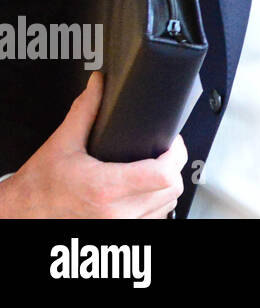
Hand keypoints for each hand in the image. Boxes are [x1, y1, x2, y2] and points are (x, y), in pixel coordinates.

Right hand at [0, 71, 186, 217]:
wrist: (20, 215)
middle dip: (173, 166)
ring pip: (166, 206)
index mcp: (105, 188)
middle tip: (163, 151)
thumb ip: (86, 110)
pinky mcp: (119, 237)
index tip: (171, 141)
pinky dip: (155, 205)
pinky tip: (144, 192)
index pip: (164, 174)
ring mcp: (119, 228)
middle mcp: (116, 213)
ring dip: (165, 187)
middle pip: (172, 189)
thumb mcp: (62, 144)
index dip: (176, 153)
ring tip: (154, 170)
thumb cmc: (37, 188)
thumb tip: (99, 84)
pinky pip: (153, 220)